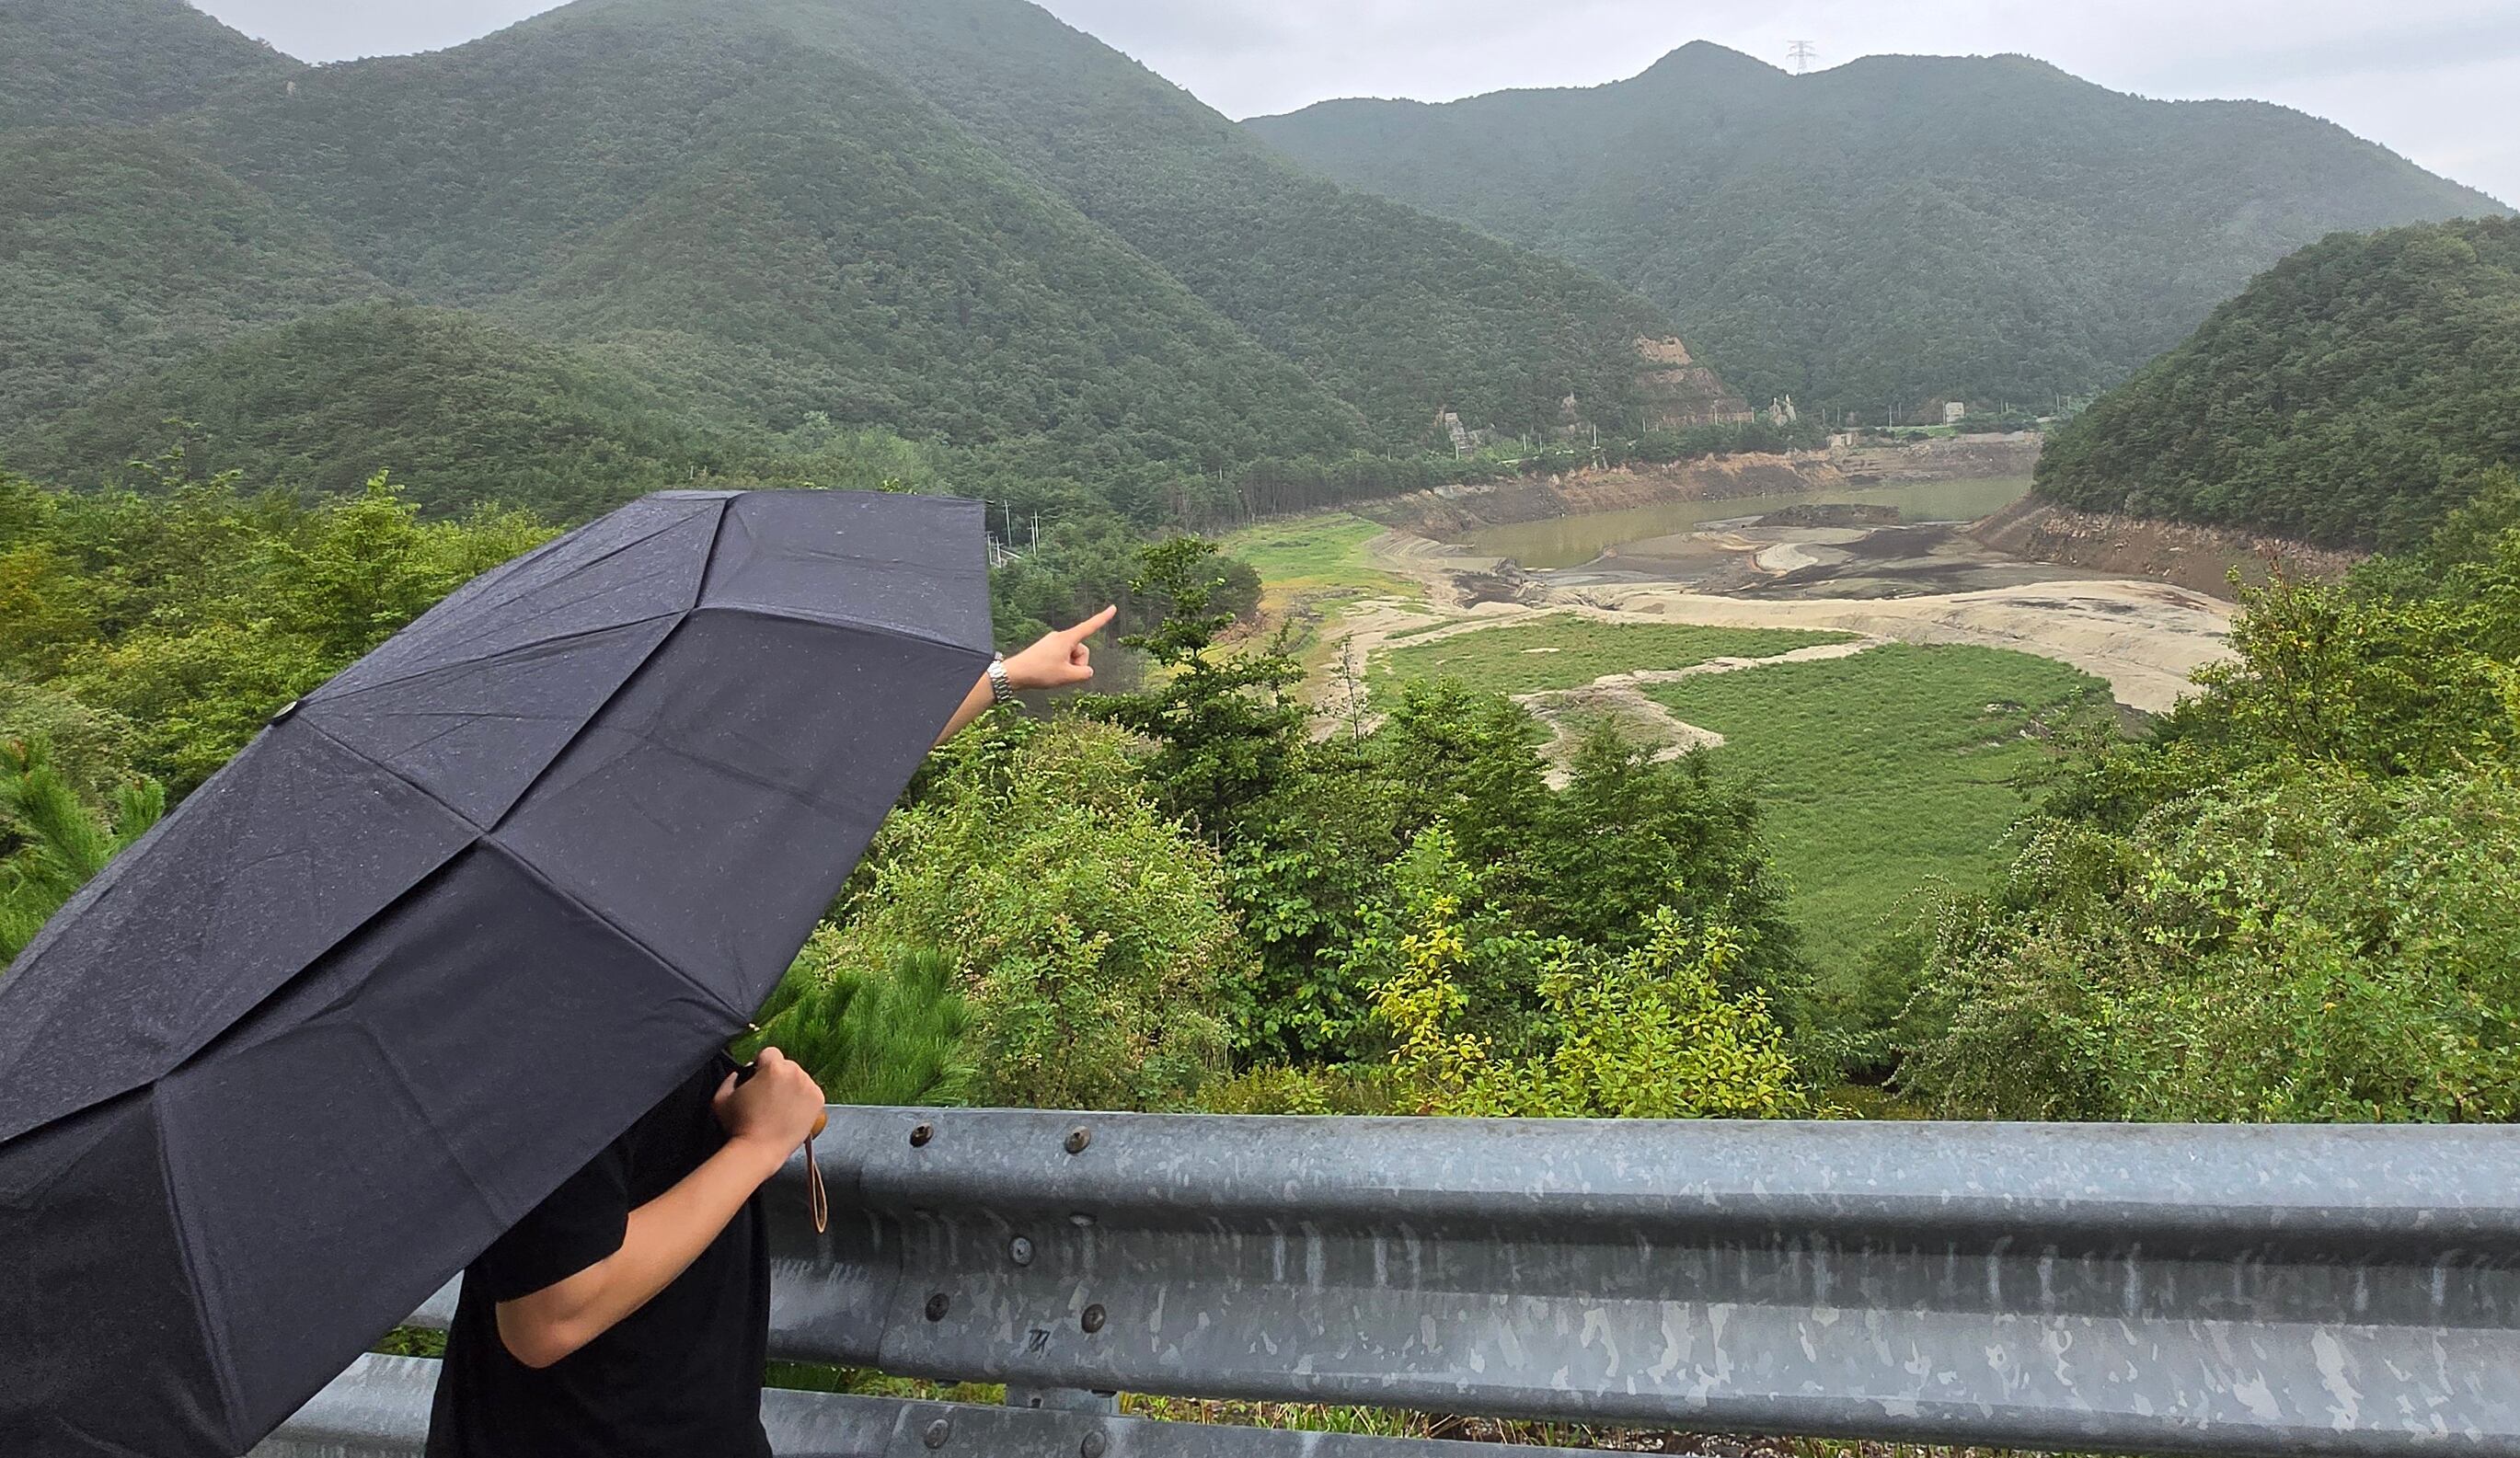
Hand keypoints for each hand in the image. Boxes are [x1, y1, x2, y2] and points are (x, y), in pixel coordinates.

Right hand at [713, 1047, 825, 1155]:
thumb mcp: (721, 1097)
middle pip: (785, 1065)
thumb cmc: (739, 1125)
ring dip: (790, 1087)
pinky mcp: (818, 1101)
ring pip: (799, 1078)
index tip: (757, 1080)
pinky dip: (802, 1099)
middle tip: (767, 1097)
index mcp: (773, 1067)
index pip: (769, 1053)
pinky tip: (789, 1112)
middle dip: (776, 1076)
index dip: (760, 1066)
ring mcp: (809, 1087)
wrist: (759, 1151)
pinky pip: (809, 1092)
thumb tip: (739, 1073)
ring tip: (778, 1108)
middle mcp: (795, 1072)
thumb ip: (730, 1078)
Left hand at [999, 605, 1116, 690]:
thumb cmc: (1039, 672)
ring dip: (1068, 667)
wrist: (1015, 673)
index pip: (1090, 626)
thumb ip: (1084, 674)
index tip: (1113, 608)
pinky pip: (1062, 657)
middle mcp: (1060, 637)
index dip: (1103, 618)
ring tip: (1054, 674)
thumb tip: (1087, 671)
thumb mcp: (1067, 676)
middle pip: (1081, 650)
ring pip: (1072, 656)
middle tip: (1064, 674)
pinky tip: (1049, 673)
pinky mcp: (1047, 649)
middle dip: (1078, 664)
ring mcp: (1053, 642)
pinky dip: (1061, 667)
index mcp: (1067, 639)